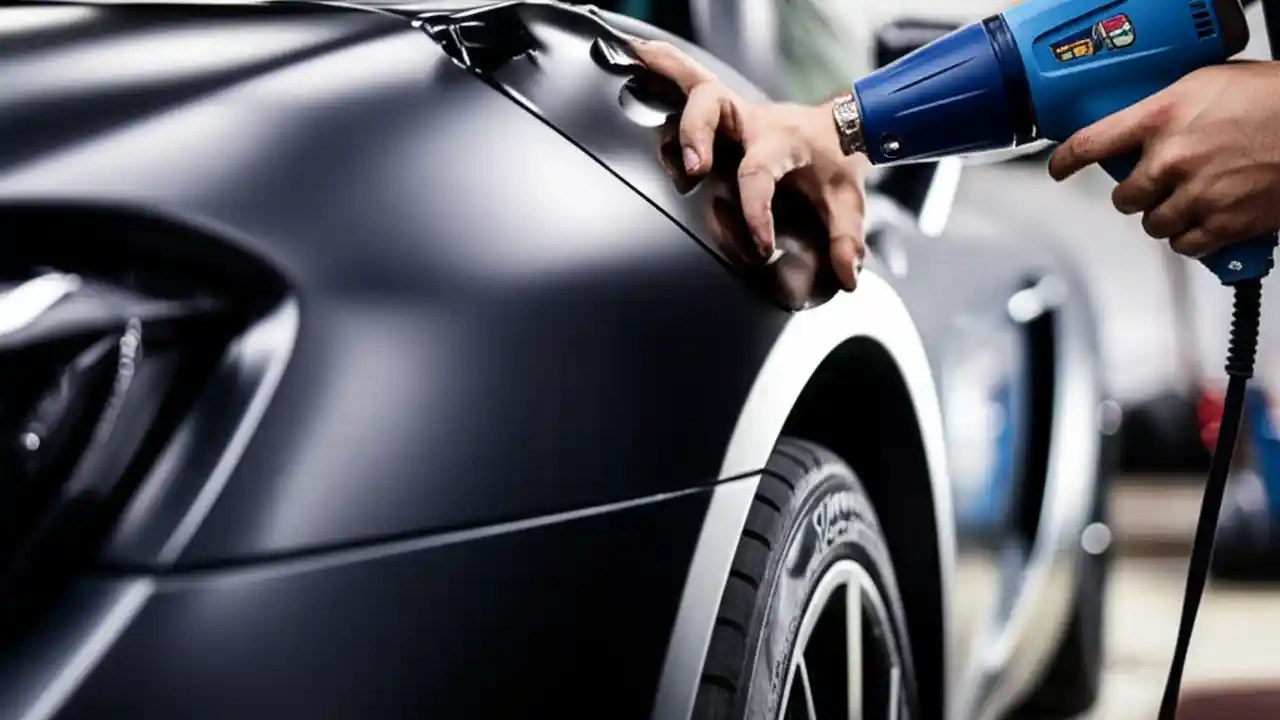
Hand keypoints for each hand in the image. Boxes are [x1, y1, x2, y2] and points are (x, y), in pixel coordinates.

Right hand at [630, 39, 870, 290]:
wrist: (845, 128)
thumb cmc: (837, 163)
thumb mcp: (847, 201)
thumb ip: (846, 239)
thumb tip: (847, 276)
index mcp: (782, 141)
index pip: (759, 173)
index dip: (755, 211)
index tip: (762, 245)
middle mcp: (754, 120)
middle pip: (715, 105)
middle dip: (696, 131)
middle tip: (691, 166)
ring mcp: (736, 111)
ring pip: (695, 82)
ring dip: (665, 72)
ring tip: (635, 59)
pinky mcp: (724, 109)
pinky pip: (688, 78)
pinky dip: (663, 64)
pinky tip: (634, 53)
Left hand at [1049, 62, 1279, 257]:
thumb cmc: (1271, 98)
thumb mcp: (1204, 85)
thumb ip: (1162, 111)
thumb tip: (1131, 131)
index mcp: (1162, 117)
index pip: (1091, 143)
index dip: (1066, 160)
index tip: (1058, 169)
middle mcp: (1172, 158)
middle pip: (1122, 198)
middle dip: (1137, 194)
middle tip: (1159, 184)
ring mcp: (1196, 194)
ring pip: (1152, 225)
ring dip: (1165, 216)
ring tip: (1191, 198)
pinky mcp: (1223, 224)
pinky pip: (1184, 246)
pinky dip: (1192, 237)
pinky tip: (1206, 218)